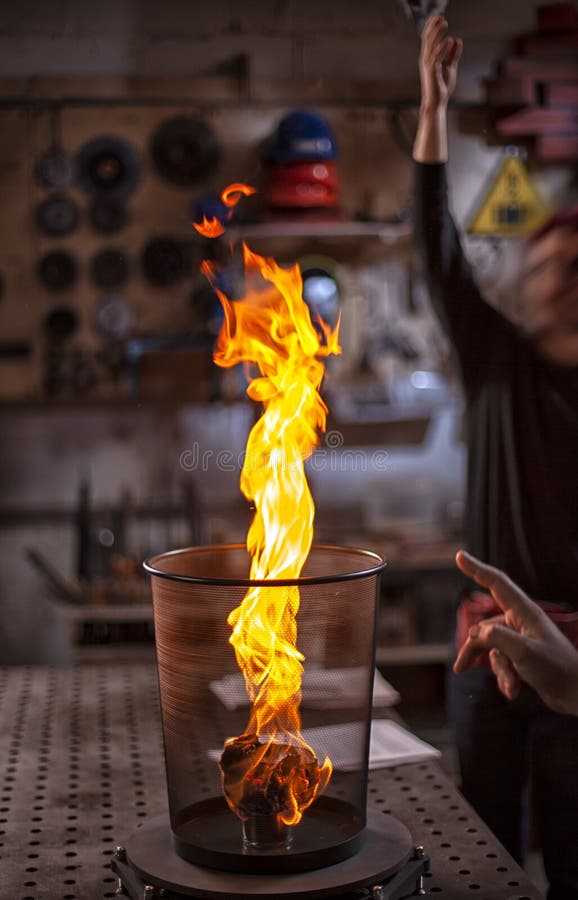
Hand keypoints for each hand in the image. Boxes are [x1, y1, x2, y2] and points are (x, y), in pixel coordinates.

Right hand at [418, 14, 462, 111]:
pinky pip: (436, 57)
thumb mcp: (450, 67)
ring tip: (445, 23)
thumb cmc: (442, 86)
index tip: (438, 16)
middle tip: (441, 16)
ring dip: (437, 33)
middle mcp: (425, 59)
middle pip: (428, 39)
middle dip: (433, 26)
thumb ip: (453, 54)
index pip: (428, 39)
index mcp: (429, 58)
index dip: (432, 27)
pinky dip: (442, 48)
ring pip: (431, 45)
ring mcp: (427, 66)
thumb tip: (456, 40)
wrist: (437, 102)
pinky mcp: (431, 72)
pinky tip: (449, 40)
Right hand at [453, 550, 577, 715]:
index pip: (496, 583)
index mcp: (524, 612)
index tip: (460, 555)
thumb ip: (497, 638)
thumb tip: (477, 633)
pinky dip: (505, 677)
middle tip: (460, 668)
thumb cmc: (556, 669)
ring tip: (510, 688)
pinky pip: (502, 662)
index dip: (476, 569)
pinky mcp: (522, 656)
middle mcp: (521, 622)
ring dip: (498, 670)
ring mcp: (521, 639)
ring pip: (492, 648)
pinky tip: (513, 691)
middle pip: (485, 627)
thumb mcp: (524, 652)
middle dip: (475, 650)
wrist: (576, 693)